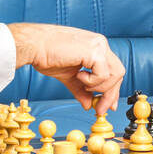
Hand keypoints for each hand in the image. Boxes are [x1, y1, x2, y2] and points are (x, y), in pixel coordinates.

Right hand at [7, 23, 125, 111]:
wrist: (33, 46)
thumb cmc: (46, 55)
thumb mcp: (68, 76)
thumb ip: (81, 89)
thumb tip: (89, 105)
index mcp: (95, 47)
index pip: (113, 70)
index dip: (112, 89)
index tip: (106, 105)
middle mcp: (100, 44)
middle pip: (119, 73)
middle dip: (110, 94)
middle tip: (100, 109)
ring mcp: (98, 46)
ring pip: (115, 74)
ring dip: (99, 87)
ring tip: (82, 83)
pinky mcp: (93, 51)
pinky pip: (103, 74)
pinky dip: (93, 81)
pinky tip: (78, 75)